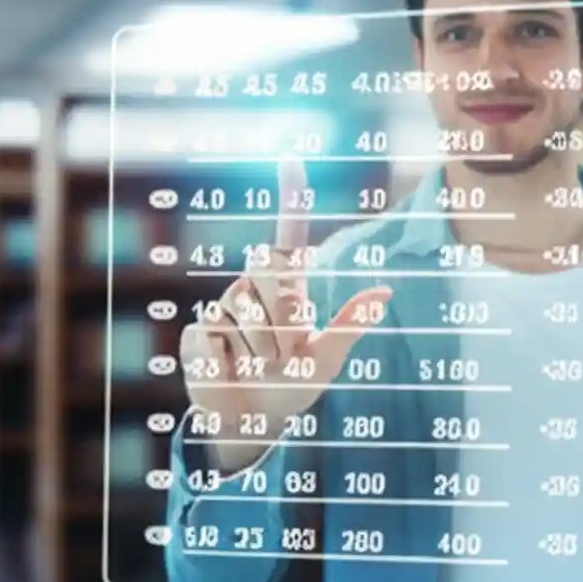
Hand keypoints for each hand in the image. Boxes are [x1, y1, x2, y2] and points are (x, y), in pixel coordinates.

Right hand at [179, 158, 392, 471]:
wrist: (253, 421)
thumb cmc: (291, 385)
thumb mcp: (325, 359)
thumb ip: (349, 325)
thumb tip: (383, 291)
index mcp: (286, 288)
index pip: (288, 236)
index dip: (291, 198)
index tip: (291, 159)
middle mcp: (252, 288)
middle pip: (269, 274)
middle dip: (283, 319)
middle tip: (284, 353)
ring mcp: (223, 307)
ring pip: (246, 313)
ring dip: (261, 350)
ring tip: (258, 366)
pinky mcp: (199, 332)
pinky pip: (217, 335)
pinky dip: (230, 361)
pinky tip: (227, 370)